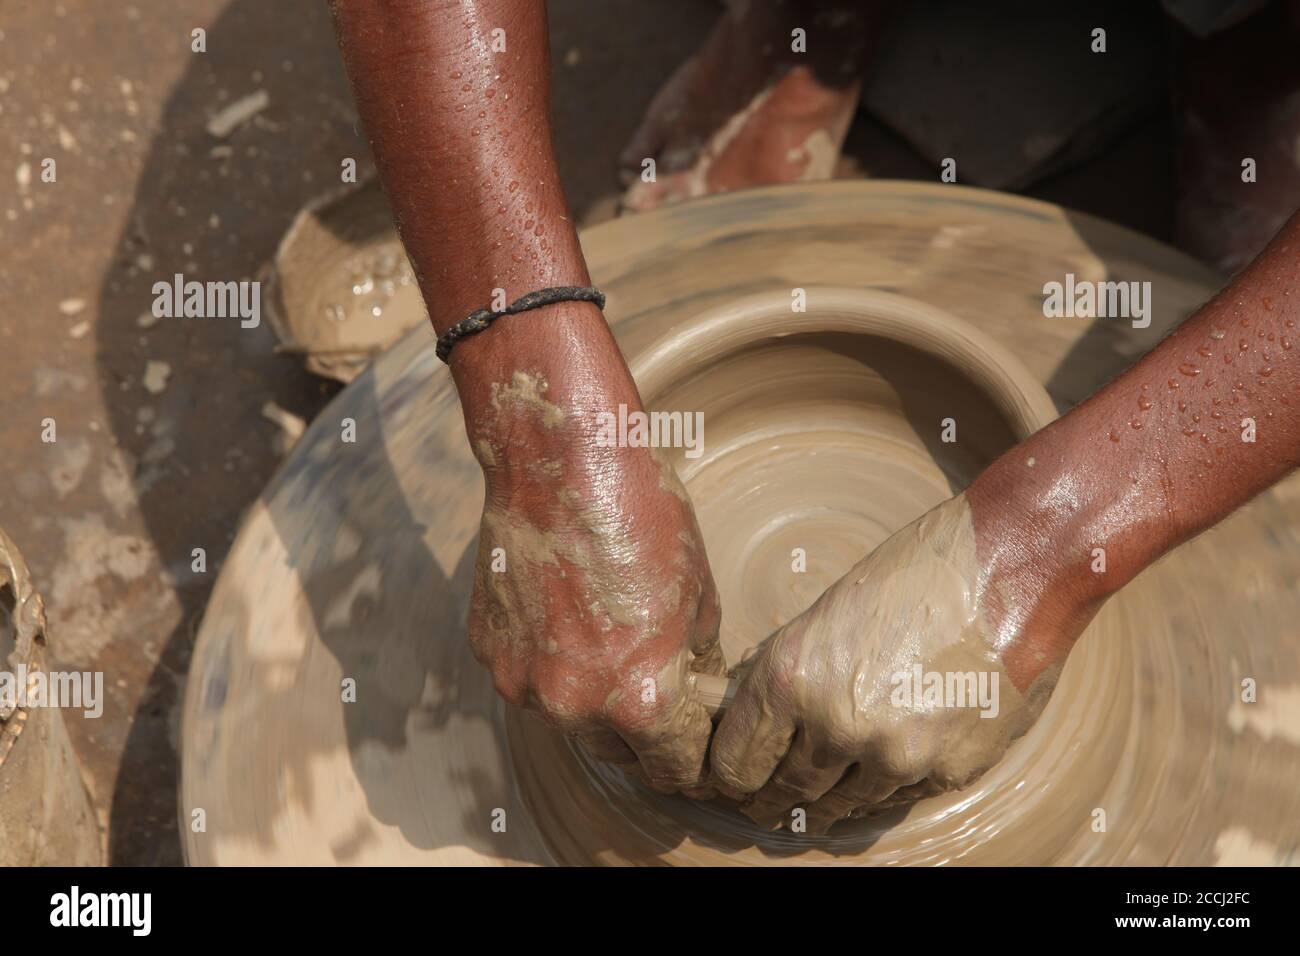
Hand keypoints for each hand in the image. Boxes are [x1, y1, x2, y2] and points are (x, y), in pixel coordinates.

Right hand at [466, 368, 723, 793]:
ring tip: (603, 631)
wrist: (562, 464)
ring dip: (590, 695)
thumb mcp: (701, 597)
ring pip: (568, 717)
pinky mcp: (490, 655)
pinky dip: (548, 661)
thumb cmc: (645, 520)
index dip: (691, 758)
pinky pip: (529, 677)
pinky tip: (563, 609)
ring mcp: (524, 683)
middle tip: (652, 680)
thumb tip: (698, 698)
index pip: (674, 771)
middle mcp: (576, 708)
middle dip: (640, 729)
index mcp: (642, 701)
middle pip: (618, 752)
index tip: (693, 745)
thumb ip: (697, 666)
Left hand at [708, 493, 1079, 832]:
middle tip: (765, 806)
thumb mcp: (828, 611)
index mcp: (792, 677)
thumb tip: (748, 707)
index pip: (736, 763)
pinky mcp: (947, 770)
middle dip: (770, 800)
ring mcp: (894, 755)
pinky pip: (897, 798)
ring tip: (818, 804)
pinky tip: (877, 777)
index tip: (732, 784)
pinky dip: (883, 790)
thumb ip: (788, 667)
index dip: (729, 779)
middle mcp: (837, 725)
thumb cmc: (915, 575)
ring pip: (842, 803)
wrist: (1009, 571)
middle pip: (785, 791)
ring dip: (826, 803)